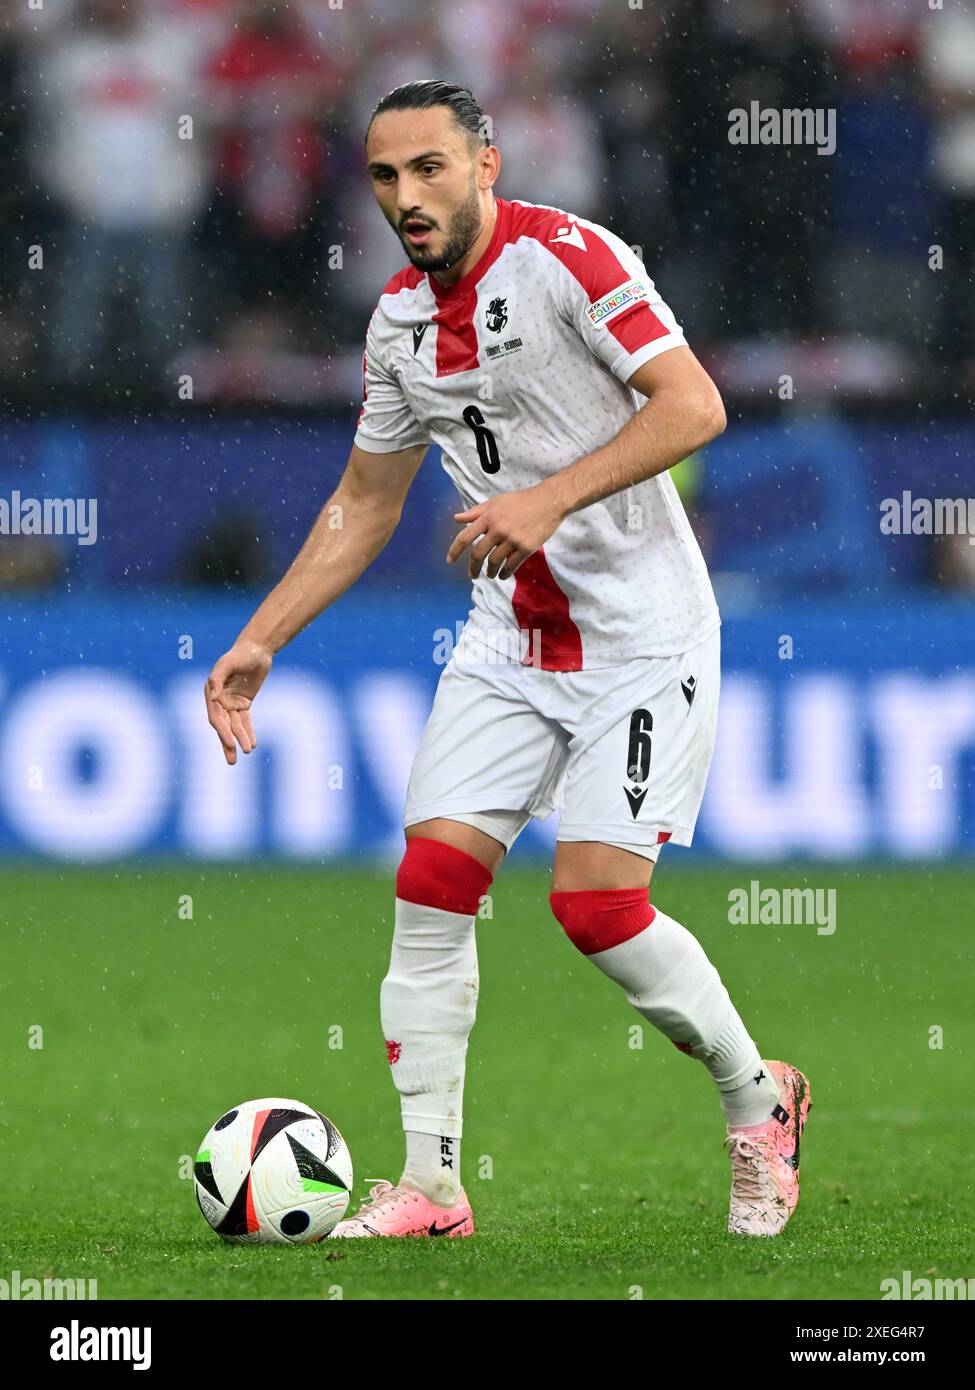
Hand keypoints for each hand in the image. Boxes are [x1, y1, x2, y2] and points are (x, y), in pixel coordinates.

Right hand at [204, 639, 272, 765]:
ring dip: (240, 739)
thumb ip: (218, 676)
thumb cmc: (241, 654)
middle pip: (223, 726)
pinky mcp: (243, 703)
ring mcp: (231, 702)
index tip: (231, 743)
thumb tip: (213, 697)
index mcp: (211, 691)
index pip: (216, 717)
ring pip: (235, 725)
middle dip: (228, 742)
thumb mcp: (229, 662)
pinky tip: (253, 743)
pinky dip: (248, 732)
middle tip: (233, 761)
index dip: (223, 731)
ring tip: (247, 752)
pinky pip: (245, 721)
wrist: (256, 650)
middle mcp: (218, 699)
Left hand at [446, 485, 565, 579]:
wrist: (548, 501)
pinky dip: (504, 573)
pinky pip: (511, 565)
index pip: (465, 536)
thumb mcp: (496, 502)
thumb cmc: (521, 500)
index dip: (455, 551)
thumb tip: (457, 518)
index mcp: (488, 517)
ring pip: (494, 562)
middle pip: (478, 554)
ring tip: (490, 574)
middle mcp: (497, 529)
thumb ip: (476, 512)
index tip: (449, 561)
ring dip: (490, 572)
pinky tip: (502, 575)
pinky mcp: (525, 547)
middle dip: (473, 568)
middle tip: (472, 575)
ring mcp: (512, 539)